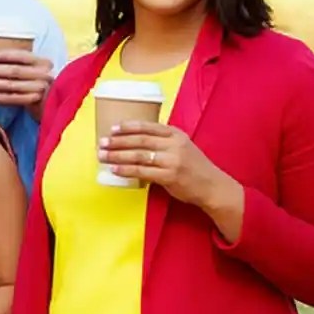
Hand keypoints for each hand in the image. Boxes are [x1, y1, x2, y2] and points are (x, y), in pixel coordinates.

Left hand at [0, 50, 53, 110]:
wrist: (49, 106)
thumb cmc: (35, 85)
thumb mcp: (34, 71)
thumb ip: (21, 65)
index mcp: (44, 62)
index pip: (23, 56)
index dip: (6, 56)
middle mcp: (44, 75)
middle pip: (15, 71)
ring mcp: (40, 89)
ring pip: (11, 86)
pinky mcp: (34, 102)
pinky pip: (10, 99)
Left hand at [99, 121, 237, 208]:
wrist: (212, 186)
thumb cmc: (193, 166)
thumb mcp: (181, 146)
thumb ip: (162, 141)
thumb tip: (132, 140)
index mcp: (176, 134)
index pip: (148, 126)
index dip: (128, 126)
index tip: (112, 128)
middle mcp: (174, 145)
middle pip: (140, 140)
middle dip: (118, 141)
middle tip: (102, 143)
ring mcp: (172, 161)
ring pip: (138, 155)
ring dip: (117, 156)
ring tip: (102, 156)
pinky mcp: (169, 176)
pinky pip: (142, 171)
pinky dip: (126, 170)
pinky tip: (114, 170)